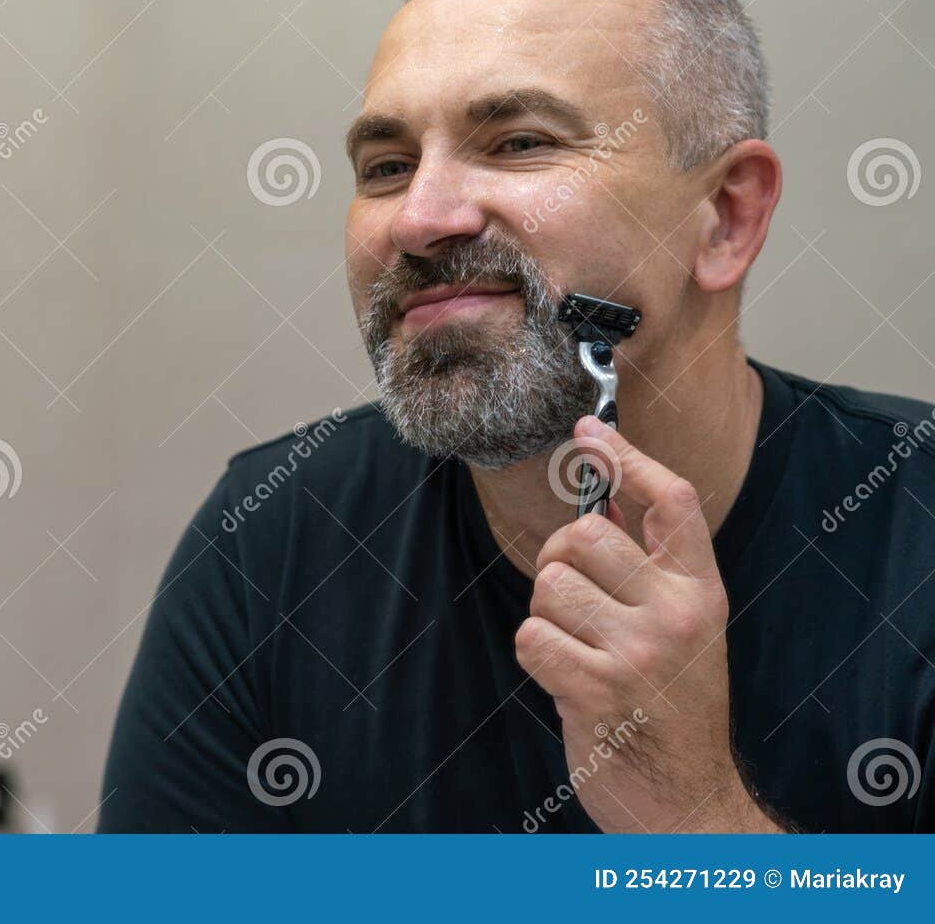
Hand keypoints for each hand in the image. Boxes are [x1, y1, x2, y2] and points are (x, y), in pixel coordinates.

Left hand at [514, 416, 777, 832]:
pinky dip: (536, 656)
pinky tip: (569, 683)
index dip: (626, 458)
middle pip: (584, 534)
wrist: (687, 802)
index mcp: (701, 592)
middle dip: (559, 562)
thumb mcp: (682, 629)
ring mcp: (640, 651)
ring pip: (549, 584)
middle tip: (576, 607)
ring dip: (547, 616)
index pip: (672, 502)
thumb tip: (608, 497)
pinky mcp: (599, 687)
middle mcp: (677, 614)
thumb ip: (648, 568)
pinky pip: (531, 636)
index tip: (588, 430)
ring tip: (578, 652)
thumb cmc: (671, 710)